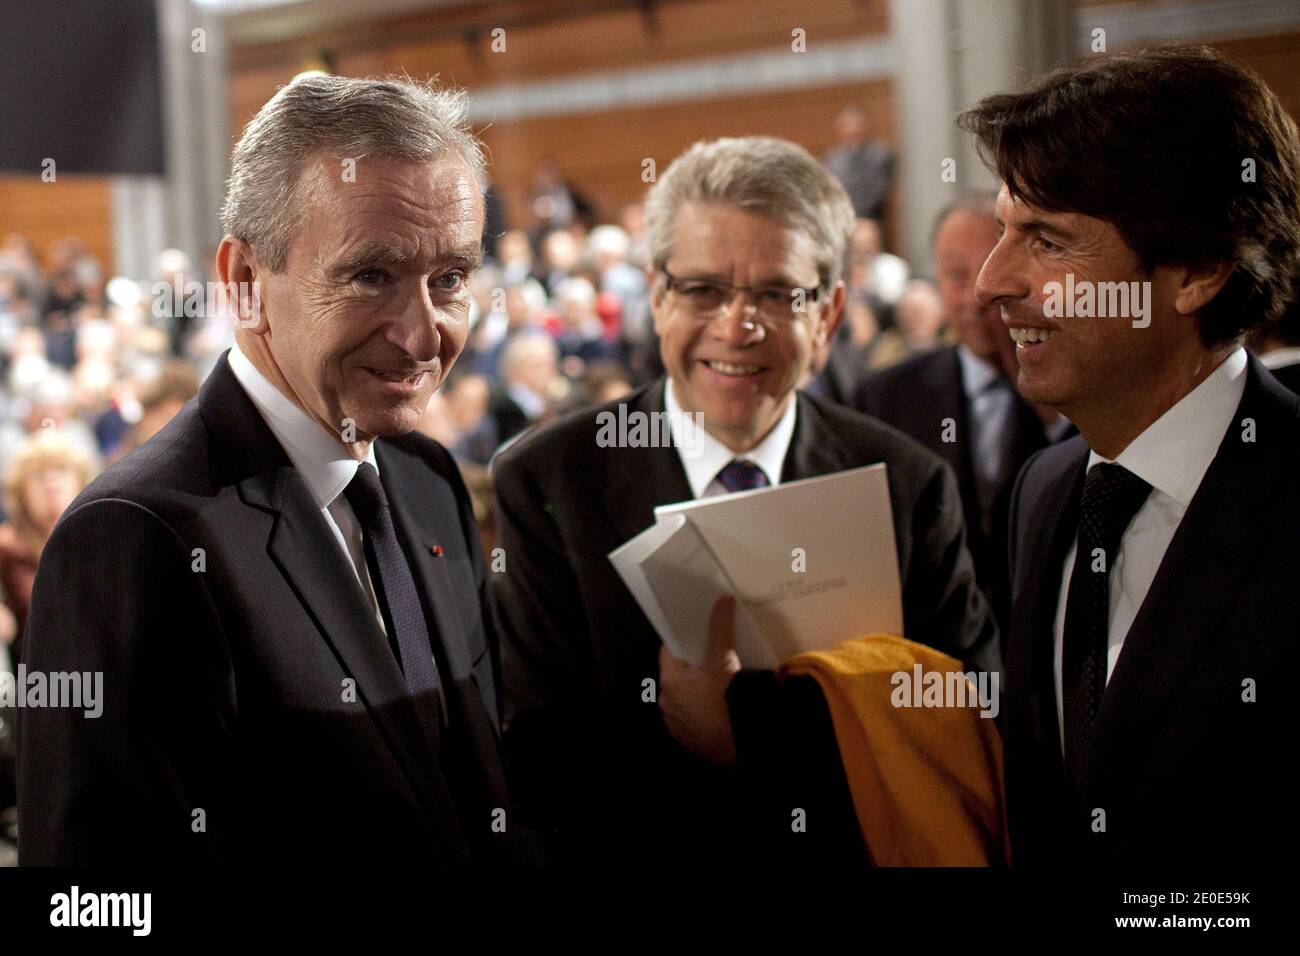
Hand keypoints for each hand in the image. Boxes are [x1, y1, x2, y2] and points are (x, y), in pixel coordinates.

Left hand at [658, 594, 741, 765]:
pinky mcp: (683, 738)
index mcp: (669, 679)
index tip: (696, 634)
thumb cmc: (726, 699)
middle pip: (676, 674)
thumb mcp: (724, 660)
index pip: (669, 651)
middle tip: (711, 655)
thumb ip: (721, 628)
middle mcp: (665, 700)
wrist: (736, 745)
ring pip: (682, 696)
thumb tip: (723, 598)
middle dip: (691, 665)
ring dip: (694, 689)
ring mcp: (673, 721)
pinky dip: (698, 710)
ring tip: (715, 682)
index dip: (682, 640)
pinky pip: (688, 716)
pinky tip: (716, 706)